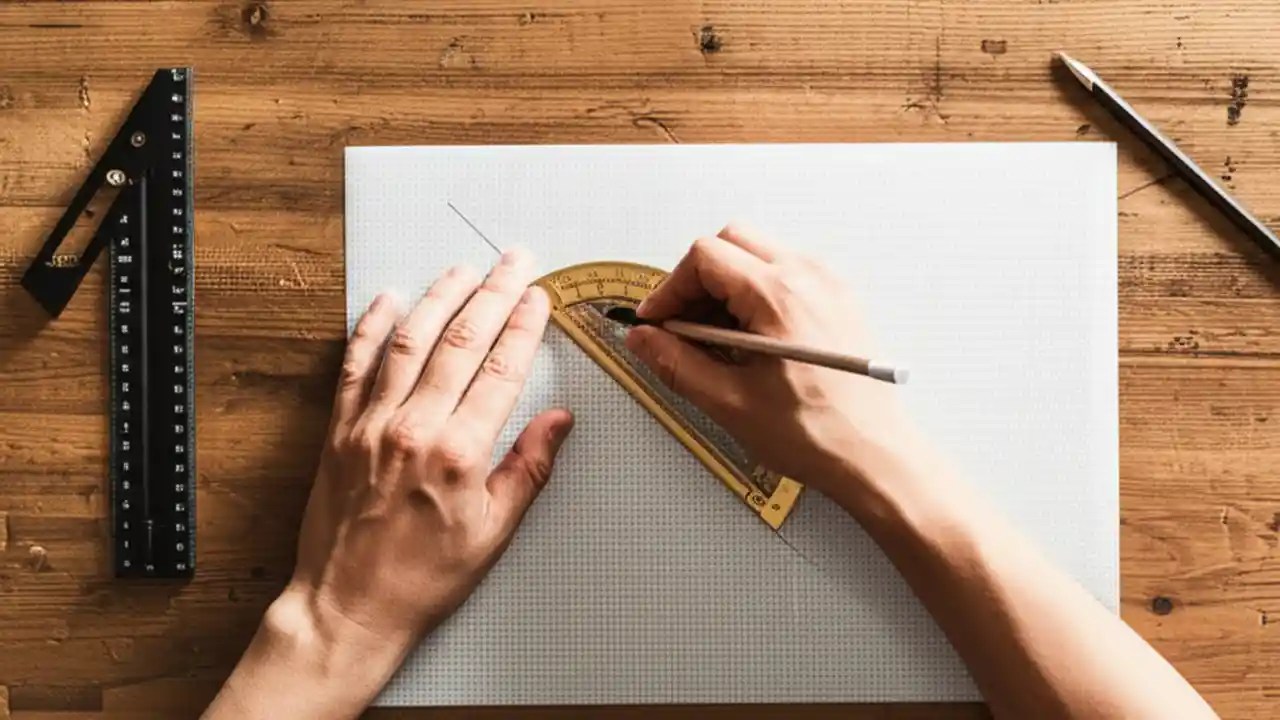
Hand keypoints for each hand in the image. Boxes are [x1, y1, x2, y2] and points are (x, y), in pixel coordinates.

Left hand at [207, 249, 573, 719]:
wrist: (347, 609)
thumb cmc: (422, 580)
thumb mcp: (493, 532)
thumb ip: (528, 469)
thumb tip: (559, 421)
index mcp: (460, 454)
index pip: (501, 370)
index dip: (523, 327)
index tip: (538, 297)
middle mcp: (414, 428)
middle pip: (461, 342)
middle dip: (492, 294)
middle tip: (513, 262)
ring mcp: (371, 425)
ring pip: (409, 341)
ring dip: (439, 298)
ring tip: (461, 269)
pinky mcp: (339, 431)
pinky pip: (356, 365)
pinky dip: (371, 328)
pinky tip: (388, 301)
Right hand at [625, 224, 927, 509]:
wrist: (874, 454)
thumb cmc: (818, 433)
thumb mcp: (729, 401)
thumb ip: (676, 363)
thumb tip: (645, 340)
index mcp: (779, 296)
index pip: (705, 256)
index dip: (670, 287)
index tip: (657, 320)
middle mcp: (808, 278)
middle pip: (731, 241)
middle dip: (696, 279)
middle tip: (681, 324)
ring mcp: (828, 285)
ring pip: (758, 253)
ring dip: (726, 285)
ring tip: (715, 338)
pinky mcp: (838, 299)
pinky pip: (786, 273)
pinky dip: (756, 293)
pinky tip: (748, 339)